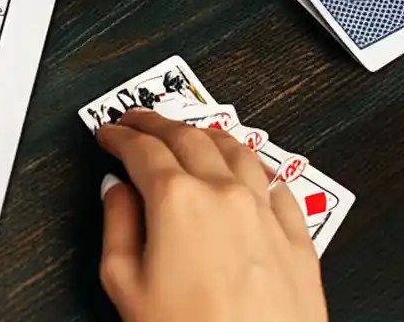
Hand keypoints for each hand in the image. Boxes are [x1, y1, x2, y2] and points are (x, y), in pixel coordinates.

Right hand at [95, 109, 326, 321]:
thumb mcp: (125, 283)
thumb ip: (117, 224)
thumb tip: (116, 190)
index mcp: (177, 199)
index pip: (142, 148)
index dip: (119, 134)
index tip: (108, 132)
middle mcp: (224, 194)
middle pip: (188, 136)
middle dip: (157, 122)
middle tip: (137, 119)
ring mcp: (265, 212)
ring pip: (236, 148)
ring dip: (206, 132)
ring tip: (189, 130)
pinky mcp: (296, 237)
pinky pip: (276, 183)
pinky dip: (254, 165)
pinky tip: (247, 169)